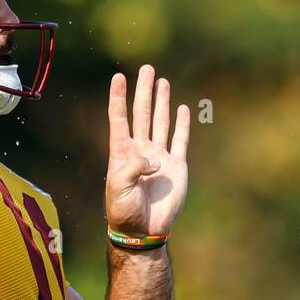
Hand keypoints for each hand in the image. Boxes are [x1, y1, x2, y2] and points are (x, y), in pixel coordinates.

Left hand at [105, 65, 188, 235]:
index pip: (119, 119)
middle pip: (142, 113)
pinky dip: (181, 124)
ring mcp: (158, 156)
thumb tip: (154, 158)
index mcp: (121, 153)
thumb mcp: (119, 187)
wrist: (143, 231)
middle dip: (144, 91)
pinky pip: (180, 140)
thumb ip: (133, 167)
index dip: (118, 98)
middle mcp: (140, 150)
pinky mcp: (176, 166)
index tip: (118, 77)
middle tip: (146, 68)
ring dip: (161, 101)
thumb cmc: (124, 211)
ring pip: (160, 121)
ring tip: (161, 81)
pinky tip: (181, 108)